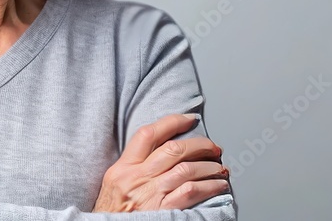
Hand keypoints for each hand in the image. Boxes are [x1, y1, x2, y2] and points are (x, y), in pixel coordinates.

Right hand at [92, 113, 229, 212]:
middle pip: (173, 149)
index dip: (172, 122)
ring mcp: (150, 195)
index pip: (149, 134)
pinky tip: (218, 186)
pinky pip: (191, 192)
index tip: (190, 119)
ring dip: (209, 167)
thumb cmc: (112, 212)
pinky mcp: (163, 212)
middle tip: (213, 147)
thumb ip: (134, 167)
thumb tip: (163, 151)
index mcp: (122, 168)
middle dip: (199, 144)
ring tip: (220, 168)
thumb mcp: (114, 183)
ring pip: (186, 169)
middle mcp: (136, 178)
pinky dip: (209, 186)